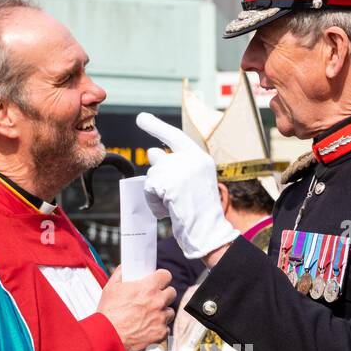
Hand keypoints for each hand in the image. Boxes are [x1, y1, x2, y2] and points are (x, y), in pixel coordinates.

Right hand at [97, 267, 175, 350]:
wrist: (108, 337)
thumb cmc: (108, 315)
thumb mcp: (111, 288)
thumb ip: (120, 274)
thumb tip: (125, 268)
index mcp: (148, 288)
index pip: (166, 275)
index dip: (161, 278)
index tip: (158, 281)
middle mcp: (158, 302)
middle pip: (171, 292)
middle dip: (163, 294)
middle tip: (153, 298)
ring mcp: (161, 318)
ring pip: (170, 311)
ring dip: (162, 312)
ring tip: (149, 315)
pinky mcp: (161, 333)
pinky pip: (166, 328)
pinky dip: (159, 328)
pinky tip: (147, 328)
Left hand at [136, 111, 239, 260]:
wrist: (208, 233)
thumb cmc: (200, 212)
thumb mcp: (194, 181)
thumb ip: (177, 165)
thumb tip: (152, 152)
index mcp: (201, 158)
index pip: (175, 137)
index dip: (157, 127)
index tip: (141, 118)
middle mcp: (192, 160)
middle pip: (158, 158)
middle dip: (157, 175)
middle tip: (168, 192)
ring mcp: (180, 172)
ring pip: (152, 174)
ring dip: (156, 192)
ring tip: (172, 205)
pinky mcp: (169, 185)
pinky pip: (149, 189)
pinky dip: (153, 201)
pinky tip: (167, 210)